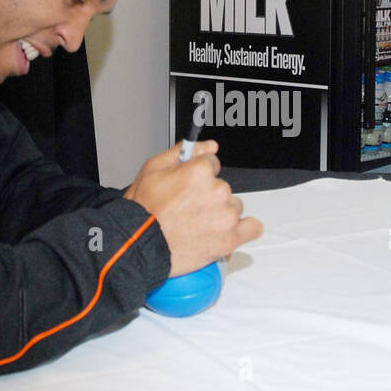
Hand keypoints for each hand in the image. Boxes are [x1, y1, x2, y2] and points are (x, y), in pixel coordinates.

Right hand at [124, 140, 263, 276]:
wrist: (137, 245)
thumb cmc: (142, 210)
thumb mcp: (153, 169)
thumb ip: (185, 151)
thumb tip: (210, 146)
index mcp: (200, 171)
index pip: (212, 164)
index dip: (198, 176)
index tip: (188, 188)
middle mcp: (217, 191)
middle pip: (223, 187)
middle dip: (209, 196)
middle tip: (189, 210)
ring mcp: (226, 215)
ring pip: (234, 207)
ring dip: (221, 214)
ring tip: (198, 225)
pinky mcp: (230, 239)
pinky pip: (252, 228)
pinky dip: (243, 230)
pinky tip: (226, 232)